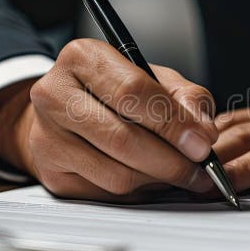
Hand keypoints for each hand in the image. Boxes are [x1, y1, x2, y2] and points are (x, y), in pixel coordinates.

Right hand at [0, 39, 217, 201]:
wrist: (65, 110)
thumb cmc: (113, 91)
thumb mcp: (154, 78)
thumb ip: (185, 97)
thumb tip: (203, 132)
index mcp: (83, 58)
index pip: (132, 92)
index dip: (173, 123)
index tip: (201, 143)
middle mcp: (54, 94)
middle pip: (122, 139)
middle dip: (171, 161)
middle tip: (199, 169)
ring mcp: (46, 136)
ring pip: (115, 174)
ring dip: (156, 180)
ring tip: (177, 173)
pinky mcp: (50, 172)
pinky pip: (105, 193)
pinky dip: (137, 191)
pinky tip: (148, 178)